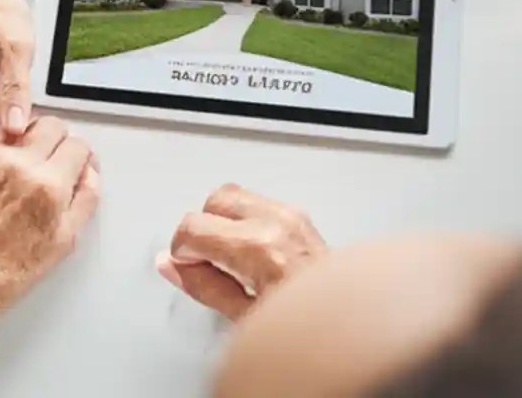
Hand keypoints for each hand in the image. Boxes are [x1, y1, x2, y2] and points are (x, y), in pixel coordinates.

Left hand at [0, 117, 100, 328]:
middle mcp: (20, 165)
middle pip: (53, 125)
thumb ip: (86, 199)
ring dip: (33, 134)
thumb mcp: (65, 240)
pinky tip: (9, 158)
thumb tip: (90, 174)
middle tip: (58, 158)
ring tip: (32, 159)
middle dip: (61, 140)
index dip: (83, 157)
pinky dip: (6, 137)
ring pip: (23, 122)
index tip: (79, 164)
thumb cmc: (8, 268)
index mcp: (49, 186)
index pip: (78, 146)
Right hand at [157, 184, 325, 319]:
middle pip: (213, 201)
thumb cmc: (306, 326)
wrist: (350, 320)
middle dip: (201, 229)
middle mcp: (276, 222)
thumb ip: (202, 285)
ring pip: (234, 196)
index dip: (180, 250)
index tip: (185, 266)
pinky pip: (257, 203)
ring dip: (222, 221)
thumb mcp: (242, 316)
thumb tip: (171, 266)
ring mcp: (291, 215)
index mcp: (257, 248)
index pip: (193, 227)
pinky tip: (249, 249)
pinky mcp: (300, 216)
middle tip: (204, 259)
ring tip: (228, 255)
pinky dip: (244, 220)